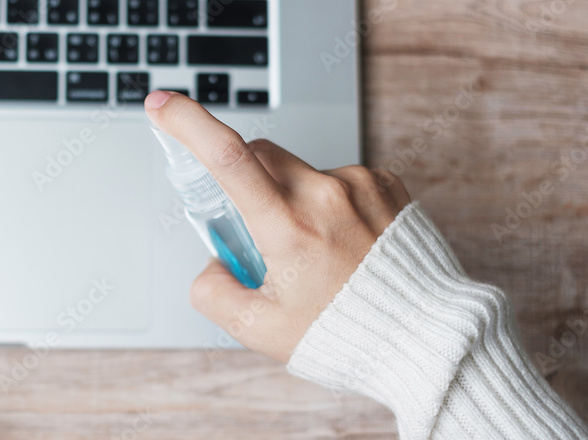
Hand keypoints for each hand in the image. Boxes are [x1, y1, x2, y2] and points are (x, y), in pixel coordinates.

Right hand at [145, 91, 411, 362]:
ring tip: (317, 253)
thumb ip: (214, 293)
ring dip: (289, 198)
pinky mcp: (385, 183)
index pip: (228, 158)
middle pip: (258, 154)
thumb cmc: (350, 335)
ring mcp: (359, 185)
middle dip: (243, 178)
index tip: (161, 105)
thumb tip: (210, 263)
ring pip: (298, 170)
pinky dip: (326, 202)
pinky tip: (344, 242)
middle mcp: (325, 196)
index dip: (187, 124)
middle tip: (257, 233)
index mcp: (289, 228)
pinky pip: (336, 178)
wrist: (426, 337)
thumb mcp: (261, 331)